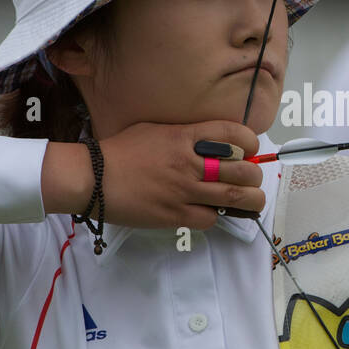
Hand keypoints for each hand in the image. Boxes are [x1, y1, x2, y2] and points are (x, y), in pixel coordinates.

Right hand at [98, 120, 262, 230]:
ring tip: (250, 200)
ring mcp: (183, 190)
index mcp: (185, 136)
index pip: (235, 135)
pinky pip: (210, 218)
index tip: (250, 150)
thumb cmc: (121, 151)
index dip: (251, 143)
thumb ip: (186, 135)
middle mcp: (189, 162)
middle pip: (243, 170)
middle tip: (252, 179)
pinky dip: (216, 216)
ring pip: (234, 197)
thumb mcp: (157, 130)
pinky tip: (210, 211)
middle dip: (255, 176)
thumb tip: (213, 143)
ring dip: (250, 200)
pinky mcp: (174, 215)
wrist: (93, 177)